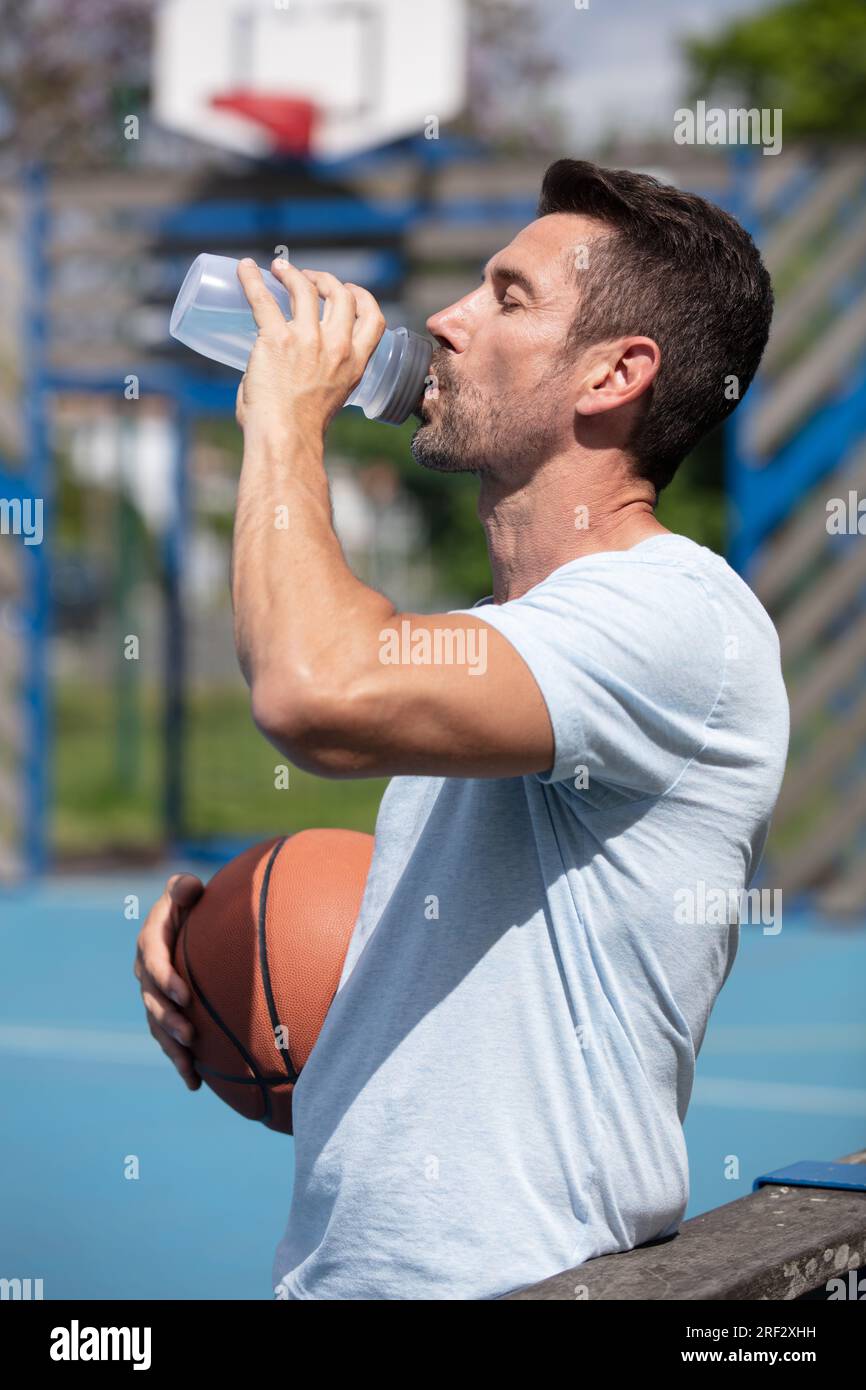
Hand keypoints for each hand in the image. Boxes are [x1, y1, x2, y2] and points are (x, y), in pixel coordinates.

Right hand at [134, 873, 203, 1089]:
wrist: (193, 924)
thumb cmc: (193, 904)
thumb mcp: (187, 891)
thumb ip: (185, 889)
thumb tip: (187, 888)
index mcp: (152, 942)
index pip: (153, 961)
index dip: (165, 978)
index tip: (185, 994)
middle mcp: (147, 971)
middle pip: (152, 1000)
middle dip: (169, 1020)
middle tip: (190, 1034)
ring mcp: (155, 995)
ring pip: (158, 1026)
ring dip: (172, 1047)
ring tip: (190, 1064)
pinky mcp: (166, 1013)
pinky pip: (169, 1040)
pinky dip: (181, 1062)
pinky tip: (195, 1083)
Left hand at [235, 258, 385, 438]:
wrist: (286, 439)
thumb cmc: (299, 431)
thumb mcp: (328, 399)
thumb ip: (315, 377)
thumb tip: (280, 368)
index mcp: (355, 364)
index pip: (373, 319)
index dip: (362, 297)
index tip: (349, 290)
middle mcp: (337, 347)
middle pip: (341, 295)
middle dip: (326, 280)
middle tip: (308, 279)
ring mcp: (308, 339)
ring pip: (305, 288)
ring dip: (293, 273)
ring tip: (279, 269)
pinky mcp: (277, 338)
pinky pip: (262, 298)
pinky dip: (251, 280)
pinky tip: (244, 269)